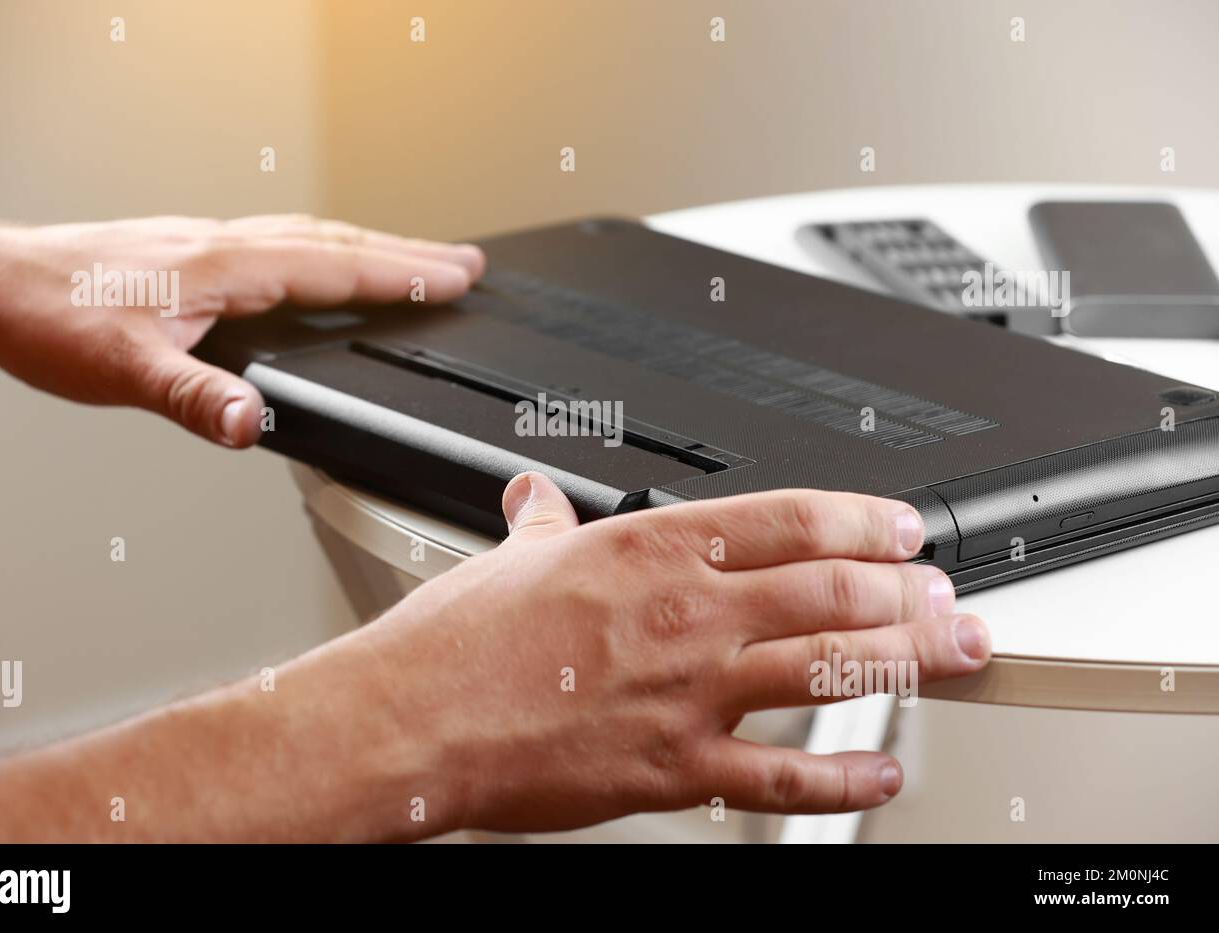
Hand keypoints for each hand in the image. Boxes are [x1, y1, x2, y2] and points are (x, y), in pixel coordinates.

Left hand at [0, 214, 483, 445]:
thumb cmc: (50, 319)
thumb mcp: (125, 370)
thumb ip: (195, 399)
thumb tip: (254, 424)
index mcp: (224, 267)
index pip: (334, 266)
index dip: (402, 273)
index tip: (456, 276)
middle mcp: (223, 248)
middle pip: (336, 241)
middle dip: (407, 252)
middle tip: (463, 263)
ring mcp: (207, 246)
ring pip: (309, 238)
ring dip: (370, 247)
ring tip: (414, 260)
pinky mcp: (190, 256)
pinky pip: (279, 244)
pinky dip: (323, 251)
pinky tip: (320, 269)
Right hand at [354, 472, 988, 836]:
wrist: (418, 721)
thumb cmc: (458, 642)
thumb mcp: (510, 560)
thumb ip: (541, 523)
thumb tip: (535, 497)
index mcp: (651, 551)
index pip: (786, 519)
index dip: (861, 520)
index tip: (899, 528)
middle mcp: (686, 614)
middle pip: (832, 591)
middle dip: (908, 592)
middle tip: (949, 597)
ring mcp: (688, 692)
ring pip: (828, 670)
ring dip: (907, 662)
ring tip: (956, 656)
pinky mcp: (674, 768)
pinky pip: (781, 773)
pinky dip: (844, 776)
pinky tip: (884, 770)